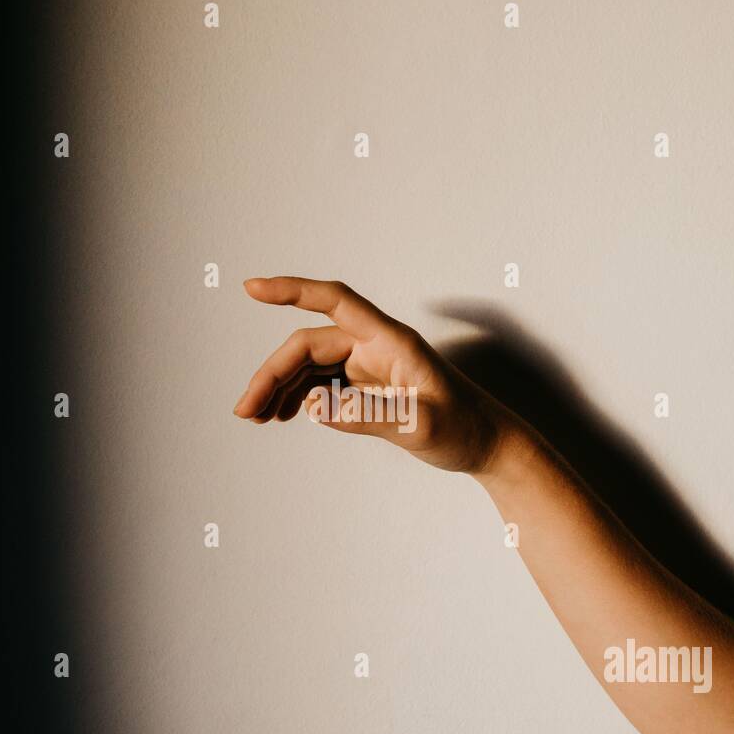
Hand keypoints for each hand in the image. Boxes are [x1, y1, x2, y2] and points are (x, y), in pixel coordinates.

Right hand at [234, 276, 511, 474]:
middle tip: (245, 411)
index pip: (334, 301)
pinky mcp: (368, 385)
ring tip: (254, 418)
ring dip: (280, 388)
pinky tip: (280, 415)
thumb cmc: (466, 429)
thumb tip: (312, 406)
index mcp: (391, 341)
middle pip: (309, 345)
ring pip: (310, 366)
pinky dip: (298, 397)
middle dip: (272, 374)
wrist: (489, 445)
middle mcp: (375, 346)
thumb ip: (368, 415)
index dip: (292, 290)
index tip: (251, 288)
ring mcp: (369, 365)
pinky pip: (322, 383)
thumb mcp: (421, 426)